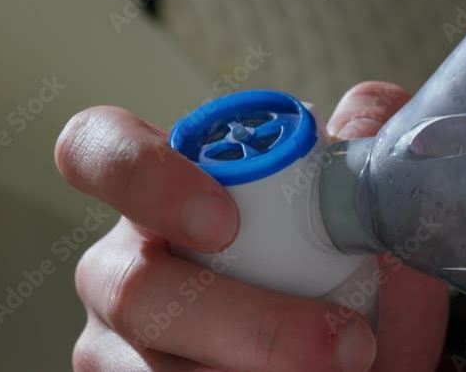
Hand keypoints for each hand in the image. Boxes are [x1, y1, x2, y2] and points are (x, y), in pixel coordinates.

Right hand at [55, 82, 449, 370]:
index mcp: (166, 189)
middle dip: (247, 323)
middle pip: (135, 288)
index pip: (98, 148)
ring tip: (343, 369)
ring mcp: (117, 344)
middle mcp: (124, 264)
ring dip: (259, 370)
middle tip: (343, 342)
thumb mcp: (367, 207)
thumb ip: (365, 146)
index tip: (223, 223)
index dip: (141, 175)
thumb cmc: (346, 271)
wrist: (361, 352)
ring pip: (154, 369)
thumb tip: (357, 119)